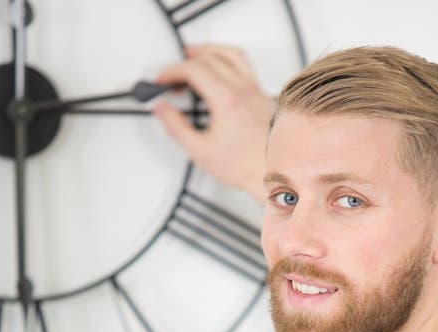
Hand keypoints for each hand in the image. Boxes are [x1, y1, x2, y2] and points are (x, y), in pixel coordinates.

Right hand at [154, 45, 274, 202]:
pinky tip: (220, 69)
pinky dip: (227, 59)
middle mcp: (243, 89)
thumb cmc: (246, 167)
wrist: (275, 174)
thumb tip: (163, 110)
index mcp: (226, 100)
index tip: (163, 81)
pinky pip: (244, 64)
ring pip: (230, 53)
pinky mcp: (262, 95)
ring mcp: (255, 90)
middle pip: (209, 57)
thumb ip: (177, 128)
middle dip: (185, 62)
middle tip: (173, 77)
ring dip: (208, 51)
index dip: (172, 71)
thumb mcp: (201, 151)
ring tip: (194, 56)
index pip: (193, 69)